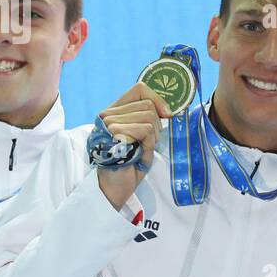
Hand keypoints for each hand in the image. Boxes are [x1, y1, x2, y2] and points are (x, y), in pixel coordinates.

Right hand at [96, 83, 170, 209]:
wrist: (116, 188)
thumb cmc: (130, 164)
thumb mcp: (142, 137)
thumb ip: (149, 119)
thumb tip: (168, 110)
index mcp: (114, 112)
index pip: (140, 89)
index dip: (157, 99)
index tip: (166, 115)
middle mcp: (108, 114)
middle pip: (148, 105)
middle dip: (156, 126)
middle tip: (146, 143)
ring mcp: (109, 122)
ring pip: (149, 117)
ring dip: (152, 137)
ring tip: (140, 149)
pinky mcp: (114, 132)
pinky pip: (145, 129)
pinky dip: (148, 143)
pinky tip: (138, 152)